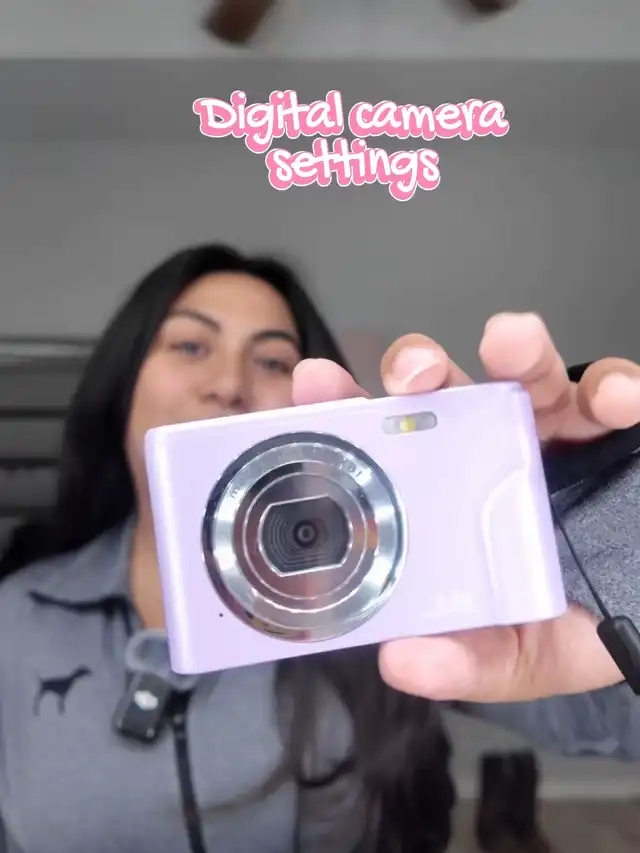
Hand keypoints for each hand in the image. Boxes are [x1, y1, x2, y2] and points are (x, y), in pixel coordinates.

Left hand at [292, 312, 639, 702]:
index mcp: (450, 493)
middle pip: (445, 390)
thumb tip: (400, 661)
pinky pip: (611, 392)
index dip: (348, 410)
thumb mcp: (517, 654)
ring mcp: (554, 429)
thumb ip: (466, 660)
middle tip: (413, 373)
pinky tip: (615, 401)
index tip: (315, 386)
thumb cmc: (573, 625)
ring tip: (511, 343)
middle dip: (420, 366)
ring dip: (516, 349)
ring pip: (525, 369)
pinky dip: (612, 387)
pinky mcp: (615, 423)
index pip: (388, 442)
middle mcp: (493, 449)